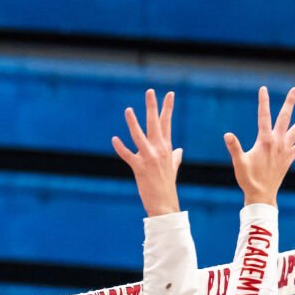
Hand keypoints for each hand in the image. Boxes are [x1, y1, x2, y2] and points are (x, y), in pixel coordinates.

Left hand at [111, 89, 182, 216]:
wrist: (164, 203)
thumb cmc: (167, 186)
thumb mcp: (173, 169)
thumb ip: (175, 158)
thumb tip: (180, 151)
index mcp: (167, 148)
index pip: (167, 123)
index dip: (168, 108)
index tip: (169, 94)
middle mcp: (159, 150)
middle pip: (155, 123)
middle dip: (153, 107)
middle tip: (150, 91)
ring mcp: (149, 158)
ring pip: (139, 136)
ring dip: (133, 122)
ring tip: (128, 110)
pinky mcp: (139, 167)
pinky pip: (127, 155)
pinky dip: (120, 147)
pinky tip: (114, 139)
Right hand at [223, 85, 294, 205]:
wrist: (262, 195)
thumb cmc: (248, 179)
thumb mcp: (238, 162)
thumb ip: (234, 147)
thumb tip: (227, 134)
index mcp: (265, 141)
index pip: (263, 116)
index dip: (263, 102)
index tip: (263, 89)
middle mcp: (277, 143)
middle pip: (285, 118)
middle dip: (289, 103)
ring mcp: (285, 151)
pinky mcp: (288, 160)